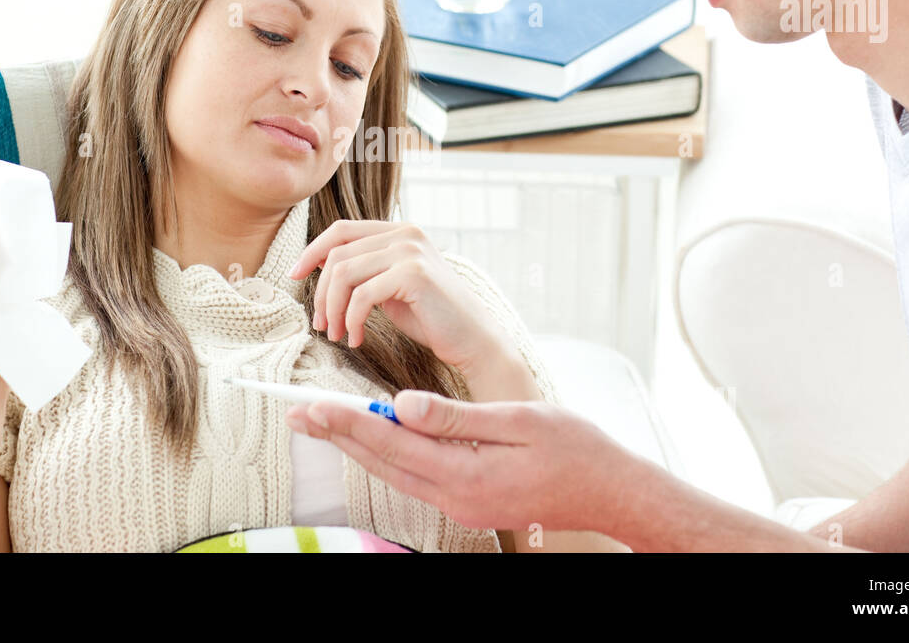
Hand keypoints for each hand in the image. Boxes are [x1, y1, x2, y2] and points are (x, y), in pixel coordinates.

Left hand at [285, 389, 635, 532]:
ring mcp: (460, 505)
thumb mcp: (520, 419)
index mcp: (466, 473)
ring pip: (394, 473)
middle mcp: (455, 496)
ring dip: (357, 445)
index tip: (312, 404)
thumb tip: (402, 403)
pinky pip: (415, 478)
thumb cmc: (575, 449)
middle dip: (337, 435)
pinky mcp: (468, 503)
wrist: (611, 492)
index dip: (348, 421)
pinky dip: (387, 456)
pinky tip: (375, 439)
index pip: (392, 442)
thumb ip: (457, 416)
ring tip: (323, 423)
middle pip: (382, 462)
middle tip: (296, 413)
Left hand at [288, 220, 512, 374]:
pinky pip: (362, 295)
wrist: (473, 340)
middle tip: (322, 325)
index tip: (294, 275)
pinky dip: (352, 320)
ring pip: (344, 273)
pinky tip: (357, 338)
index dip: (312, 250)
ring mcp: (410, 250)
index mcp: (399, 232)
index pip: (342, 230)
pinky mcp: (413, 274)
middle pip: (338, 253)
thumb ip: (365, 272)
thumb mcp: (391, 288)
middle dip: (322, 292)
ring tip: (339, 334)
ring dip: (334, 310)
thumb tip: (322, 265)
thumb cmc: (432, 318)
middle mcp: (405, 234)